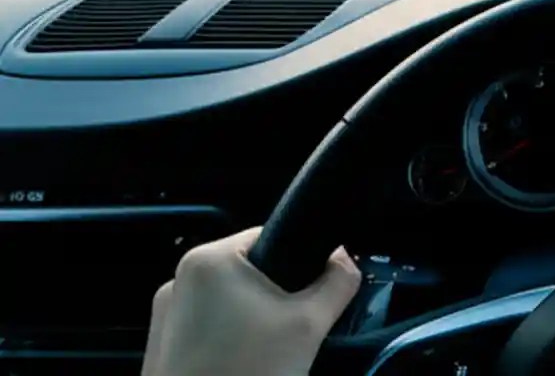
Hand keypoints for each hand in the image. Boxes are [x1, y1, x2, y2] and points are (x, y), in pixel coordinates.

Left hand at [142, 227, 360, 375]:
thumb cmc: (250, 370)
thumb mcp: (308, 325)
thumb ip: (337, 282)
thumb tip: (345, 259)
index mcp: (208, 259)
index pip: (270, 238)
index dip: (300, 264)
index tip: (311, 298)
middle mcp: (178, 278)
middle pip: (249, 273)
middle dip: (275, 298)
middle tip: (292, 331)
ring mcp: (164, 314)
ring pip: (229, 303)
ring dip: (253, 320)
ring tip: (267, 353)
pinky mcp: (161, 345)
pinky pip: (208, 327)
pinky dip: (229, 340)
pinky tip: (242, 365)